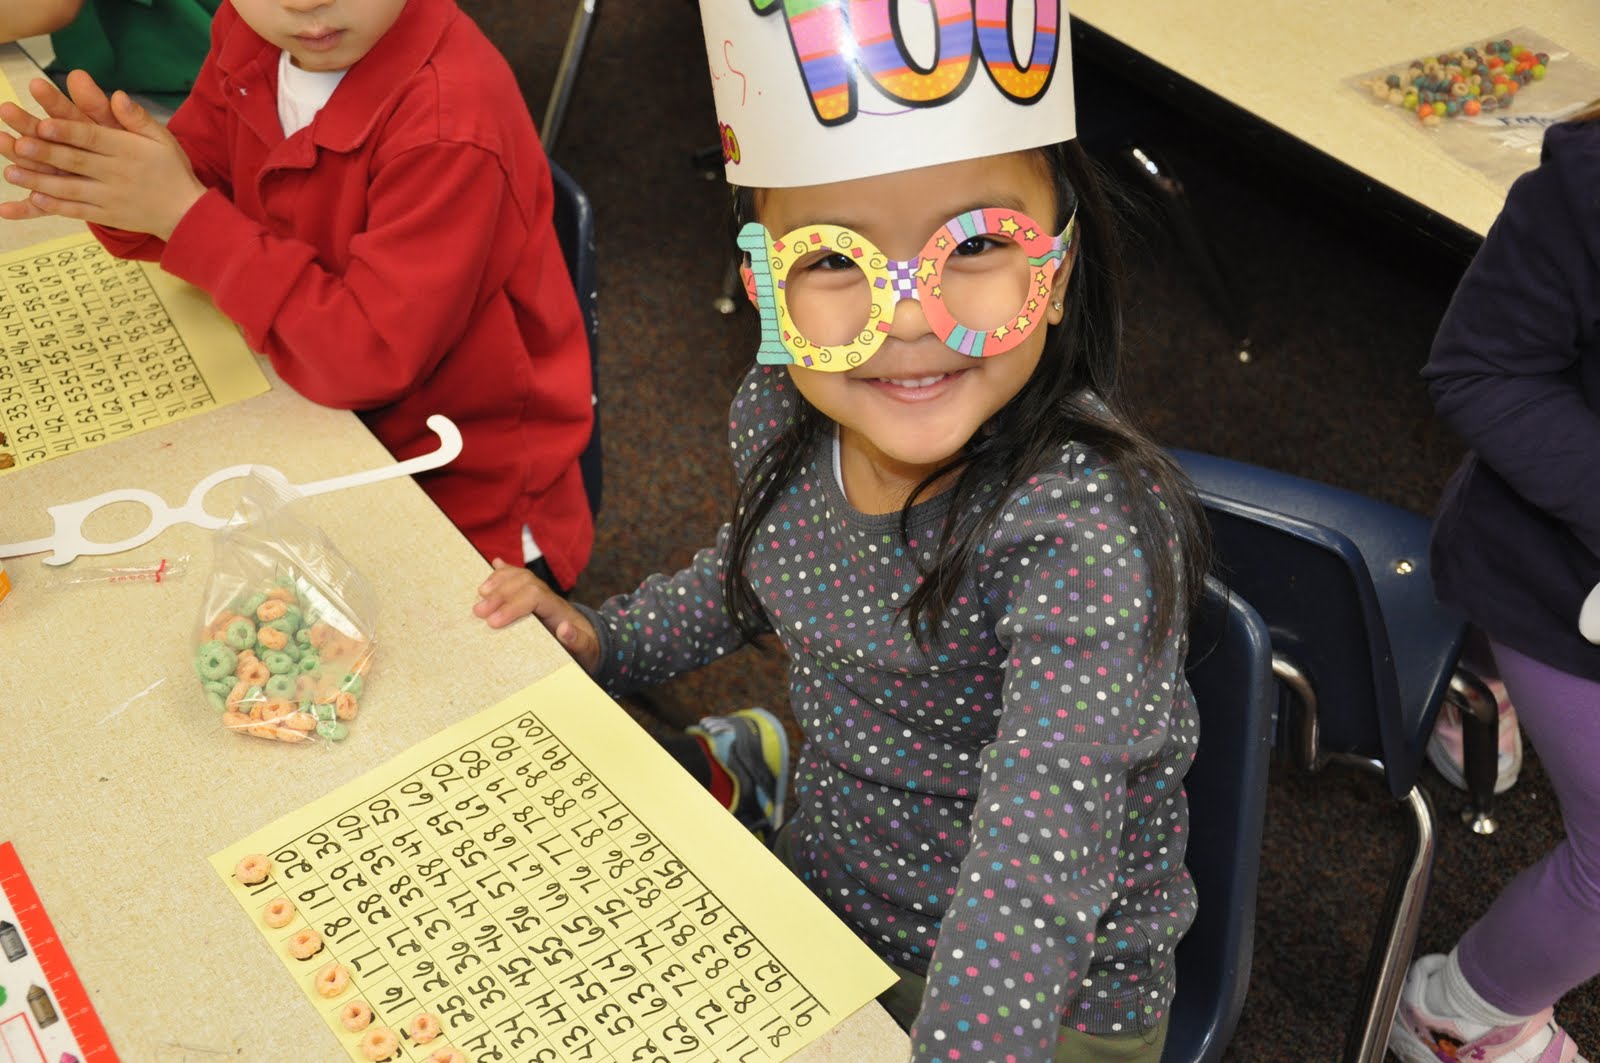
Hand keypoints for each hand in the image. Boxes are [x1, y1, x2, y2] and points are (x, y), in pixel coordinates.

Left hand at [0, 88, 203, 235]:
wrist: (187, 214)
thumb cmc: (172, 170)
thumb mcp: (162, 139)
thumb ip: (137, 117)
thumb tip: (117, 95)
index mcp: (128, 150)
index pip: (92, 138)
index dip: (66, 130)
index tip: (42, 124)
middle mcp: (117, 173)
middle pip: (75, 161)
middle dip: (44, 153)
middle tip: (16, 144)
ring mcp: (111, 197)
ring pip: (70, 188)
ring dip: (39, 181)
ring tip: (11, 172)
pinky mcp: (109, 215)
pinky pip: (78, 211)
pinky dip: (56, 206)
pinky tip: (35, 198)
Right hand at [475, 558, 600, 672]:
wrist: (591, 641)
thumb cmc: (586, 648)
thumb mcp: (587, 650)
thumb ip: (578, 641)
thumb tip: (564, 628)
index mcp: (560, 610)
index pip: (534, 597)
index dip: (513, 606)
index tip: (493, 622)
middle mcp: (550, 597)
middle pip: (524, 583)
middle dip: (500, 594)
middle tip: (478, 611)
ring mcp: (542, 595)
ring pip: (521, 577)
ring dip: (500, 580)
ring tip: (480, 592)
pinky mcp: (535, 597)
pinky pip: (520, 578)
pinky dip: (507, 571)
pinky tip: (495, 564)